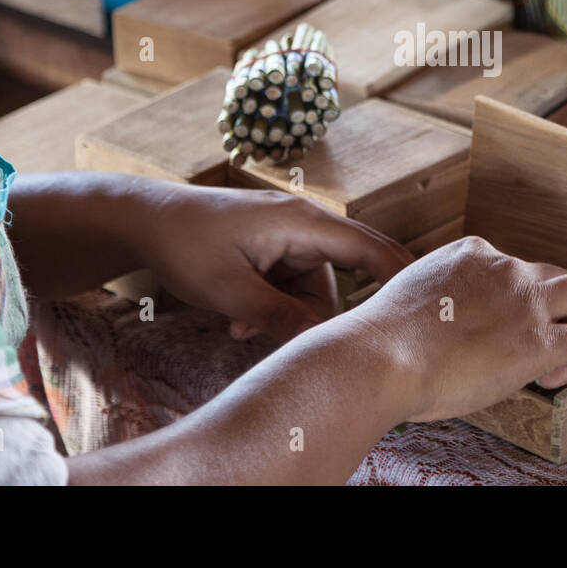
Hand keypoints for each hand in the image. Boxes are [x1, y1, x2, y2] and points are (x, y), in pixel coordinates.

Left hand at [141, 184, 411, 341]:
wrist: (145, 222)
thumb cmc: (185, 245)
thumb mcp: (230, 291)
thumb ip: (280, 317)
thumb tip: (324, 343)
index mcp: (305, 223)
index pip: (372, 251)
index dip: (400, 282)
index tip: (422, 314)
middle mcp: (307, 225)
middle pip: (352, 273)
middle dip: (330, 313)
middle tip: (320, 345)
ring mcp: (292, 237)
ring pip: (319, 288)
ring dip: (290, 315)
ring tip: (241, 327)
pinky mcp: (276, 249)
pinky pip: (295, 286)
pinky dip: (275, 306)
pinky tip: (239, 319)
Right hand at [347, 236, 566, 421]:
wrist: (381, 356)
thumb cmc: (382, 342)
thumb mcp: (411, 296)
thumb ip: (437, 300)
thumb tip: (442, 329)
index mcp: (470, 253)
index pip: (510, 268)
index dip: (508, 303)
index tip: (490, 334)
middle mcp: (504, 267)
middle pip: (557, 272)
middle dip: (559, 303)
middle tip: (543, 336)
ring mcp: (526, 300)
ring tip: (563, 354)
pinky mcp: (540, 339)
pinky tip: (549, 378)